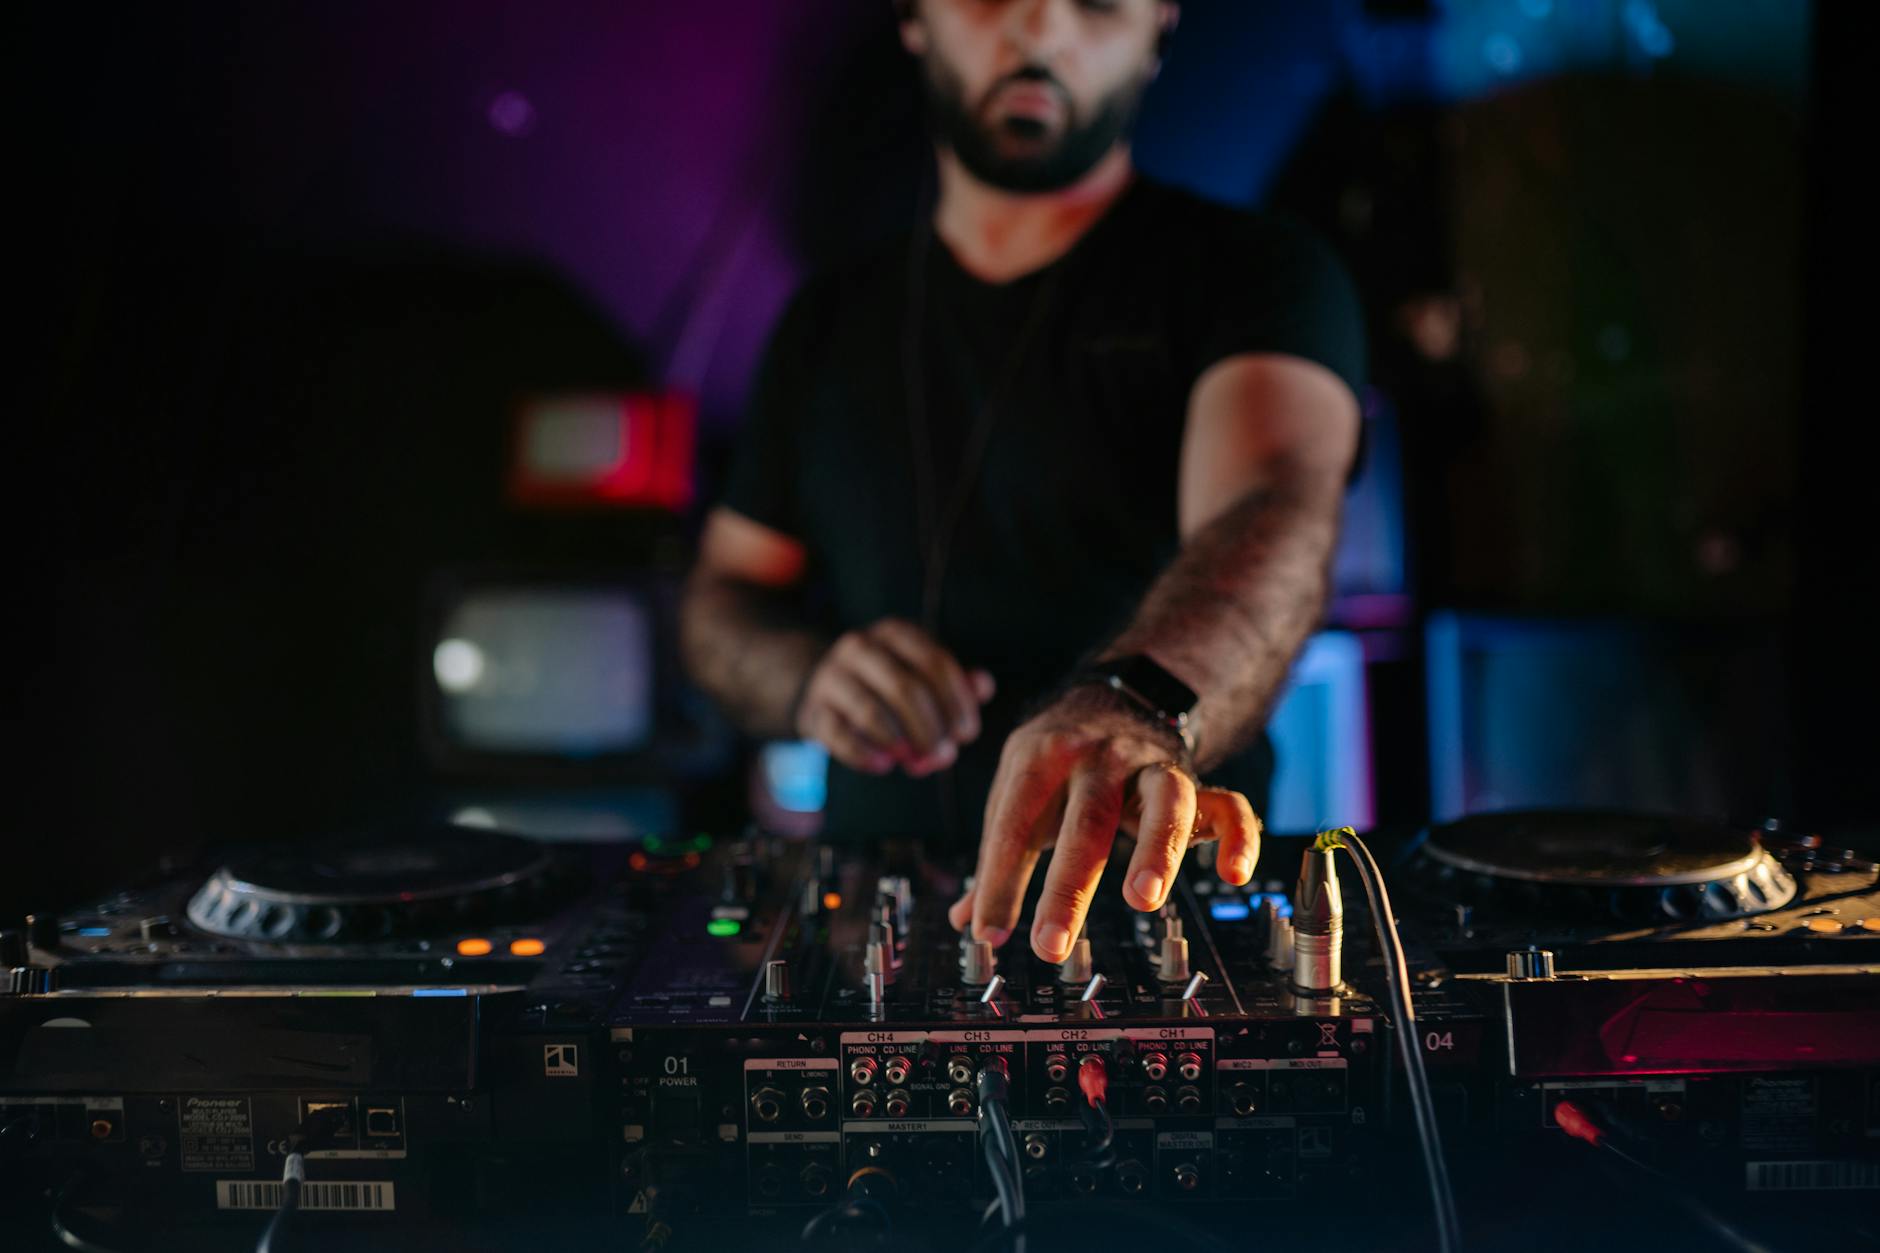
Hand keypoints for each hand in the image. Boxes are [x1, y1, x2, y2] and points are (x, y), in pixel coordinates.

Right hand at [794, 619, 995, 776]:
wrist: (826, 690)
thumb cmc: (888, 683)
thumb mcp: (922, 673)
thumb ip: (956, 681)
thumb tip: (983, 686)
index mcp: (894, 633)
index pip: (933, 661)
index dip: (956, 700)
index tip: (967, 733)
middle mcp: (860, 647)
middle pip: (904, 688)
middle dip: (931, 728)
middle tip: (946, 756)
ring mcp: (831, 677)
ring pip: (871, 712)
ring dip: (901, 744)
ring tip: (919, 764)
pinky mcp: (812, 709)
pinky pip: (839, 735)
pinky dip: (865, 754)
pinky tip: (884, 765)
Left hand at [946, 685, 1261, 961]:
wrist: (1115, 697)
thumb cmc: (1058, 760)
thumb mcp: (1018, 789)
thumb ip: (997, 854)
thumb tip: (964, 920)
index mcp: (1044, 756)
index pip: (1016, 822)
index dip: (999, 878)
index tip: (990, 933)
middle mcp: (1101, 756)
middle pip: (1087, 818)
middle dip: (1068, 886)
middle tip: (1049, 945)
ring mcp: (1152, 767)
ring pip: (1166, 799)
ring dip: (1156, 848)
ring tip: (1142, 900)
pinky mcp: (1196, 783)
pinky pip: (1227, 804)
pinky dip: (1238, 836)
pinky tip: (1234, 874)